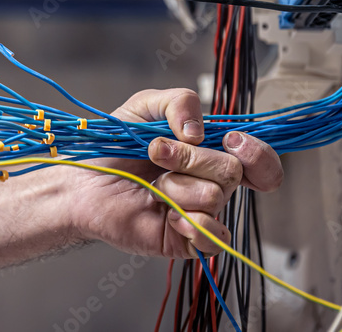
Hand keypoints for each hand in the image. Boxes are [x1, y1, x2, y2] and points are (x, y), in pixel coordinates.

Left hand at [65, 89, 282, 258]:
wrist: (82, 181)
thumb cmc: (113, 147)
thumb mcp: (145, 106)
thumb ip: (179, 101)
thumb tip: (200, 132)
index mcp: (210, 153)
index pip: (259, 161)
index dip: (257, 153)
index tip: (231, 140)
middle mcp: (211, 184)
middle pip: (232, 171)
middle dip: (190, 157)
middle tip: (156, 153)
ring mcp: (201, 213)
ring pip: (214, 196)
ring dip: (174, 185)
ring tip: (151, 186)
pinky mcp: (188, 241)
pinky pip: (213, 238)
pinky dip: (191, 223)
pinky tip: (167, 216)